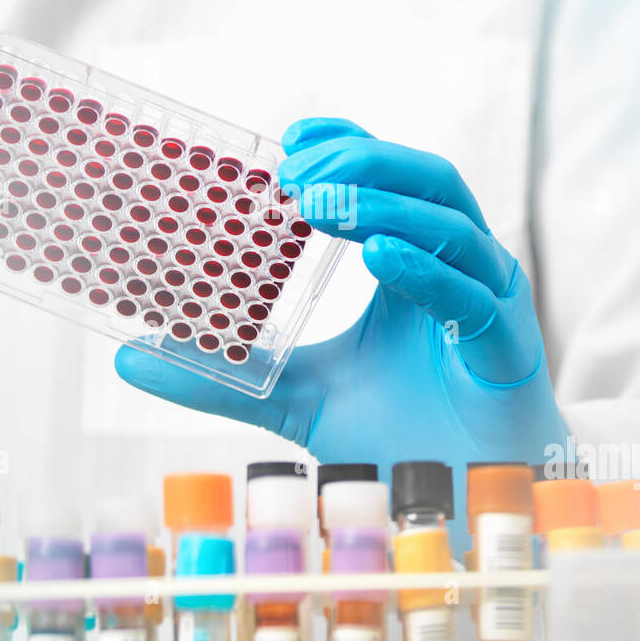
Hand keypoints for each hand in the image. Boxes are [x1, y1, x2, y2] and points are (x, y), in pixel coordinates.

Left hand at [115, 117, 565, 478]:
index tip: (290, 137)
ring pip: (452, 226)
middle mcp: (461, 269)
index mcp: (417, 263)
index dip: (349, 141)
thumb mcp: (296, 396)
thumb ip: (221, 376)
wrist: (469, 504)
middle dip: (364, 163)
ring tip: (322, 204)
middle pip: (428, 180)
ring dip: (387, 205)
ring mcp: (492, 304)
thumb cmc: (400, 435)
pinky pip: (472, 298)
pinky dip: (426, 270)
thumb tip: (129, 357)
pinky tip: (377, 253)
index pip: (392, 175)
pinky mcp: (510, 351)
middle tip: (295, 175)